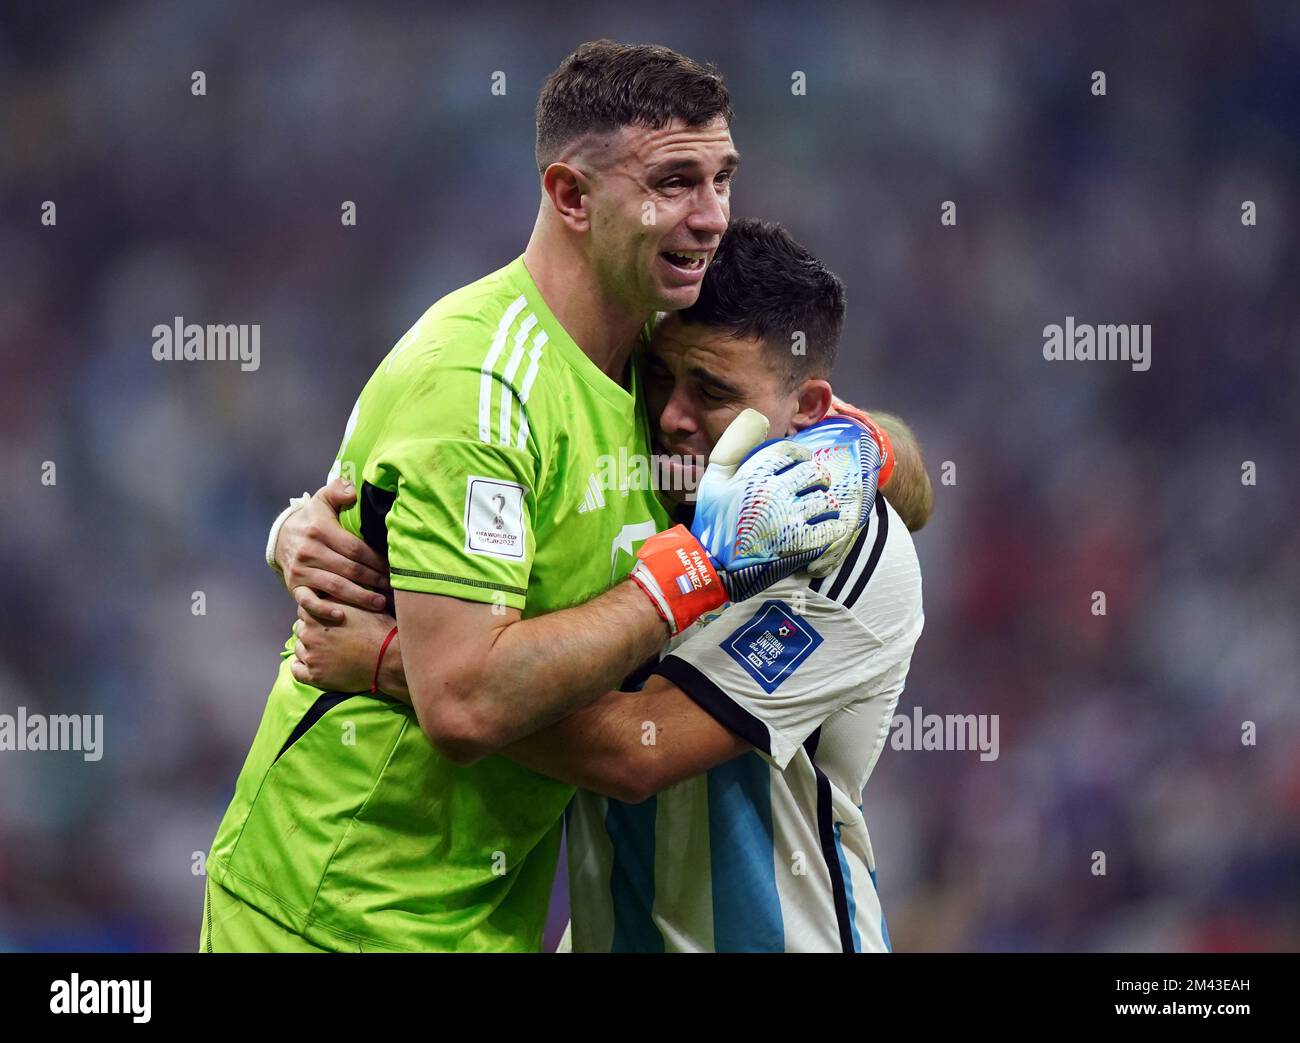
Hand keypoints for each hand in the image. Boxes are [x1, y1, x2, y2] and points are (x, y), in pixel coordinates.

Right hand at [276, 477, 389, 622]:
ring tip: (380, 603)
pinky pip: (308, 601)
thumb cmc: (312, 518)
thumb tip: (353, 491)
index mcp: (320, 530)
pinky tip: (341, 616)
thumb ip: (338, 491)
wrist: (282, 536)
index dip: (376, 560)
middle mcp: (309, 551)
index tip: (393, 567)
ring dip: (360, 597)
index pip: (355, 548)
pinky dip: (324, 610)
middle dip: (374, 580)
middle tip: (393, 588)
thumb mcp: (322, 499)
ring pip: (335, 587)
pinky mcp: (295, 586)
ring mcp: (301, 570)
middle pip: (349, 569)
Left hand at [290, 602, 396, 692]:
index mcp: (316, 612)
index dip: (316, 613)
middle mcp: (308, 633)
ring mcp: (310, 655)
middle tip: (329, 635)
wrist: (388, 656)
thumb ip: (337, 597)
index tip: (326, 618)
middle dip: (312, 631)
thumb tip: (330, 593)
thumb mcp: (358, 602)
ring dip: (309, 649)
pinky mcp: (315, 675)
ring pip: (300, 649)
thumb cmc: (377, 627)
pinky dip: (301, 668)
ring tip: (326, 651)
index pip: (304, 609)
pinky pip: (297, 671)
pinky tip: (311, 665)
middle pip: (300, 629)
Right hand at [694, 414, 874, 591]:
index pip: (789, 451)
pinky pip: (829, 528)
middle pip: (813, 473)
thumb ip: (733, 447)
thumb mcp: (714, 478)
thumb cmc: (713, 520)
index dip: (800, 453)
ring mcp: (787, 518)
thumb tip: (755, 418)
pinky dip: (833, 526)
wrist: (713, 565)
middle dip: (819, 476)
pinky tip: (829, 526)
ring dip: (826, 502)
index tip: (803, 460)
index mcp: (754, 474)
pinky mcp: (798, 543)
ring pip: (824, 500)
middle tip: (818, 482)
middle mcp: (773, 492)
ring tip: (822, 507)